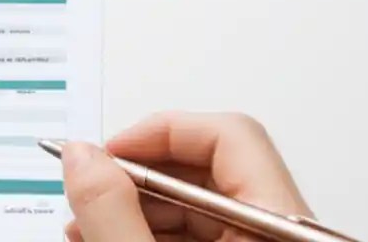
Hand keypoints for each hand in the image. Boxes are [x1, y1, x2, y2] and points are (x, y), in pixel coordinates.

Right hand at [61, 112, 312, 241]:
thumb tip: (83, 157)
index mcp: (282, 230)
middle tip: (89, 189)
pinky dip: (151, 232)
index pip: (231, 137)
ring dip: (136, 207)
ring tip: (87, 224)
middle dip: (137, 175)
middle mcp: (284, 235)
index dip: (161, 134)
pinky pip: (203, 236)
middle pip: (211, 170)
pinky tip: (112, 236)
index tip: (109, 151)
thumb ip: (112, 213)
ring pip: (201, 206)